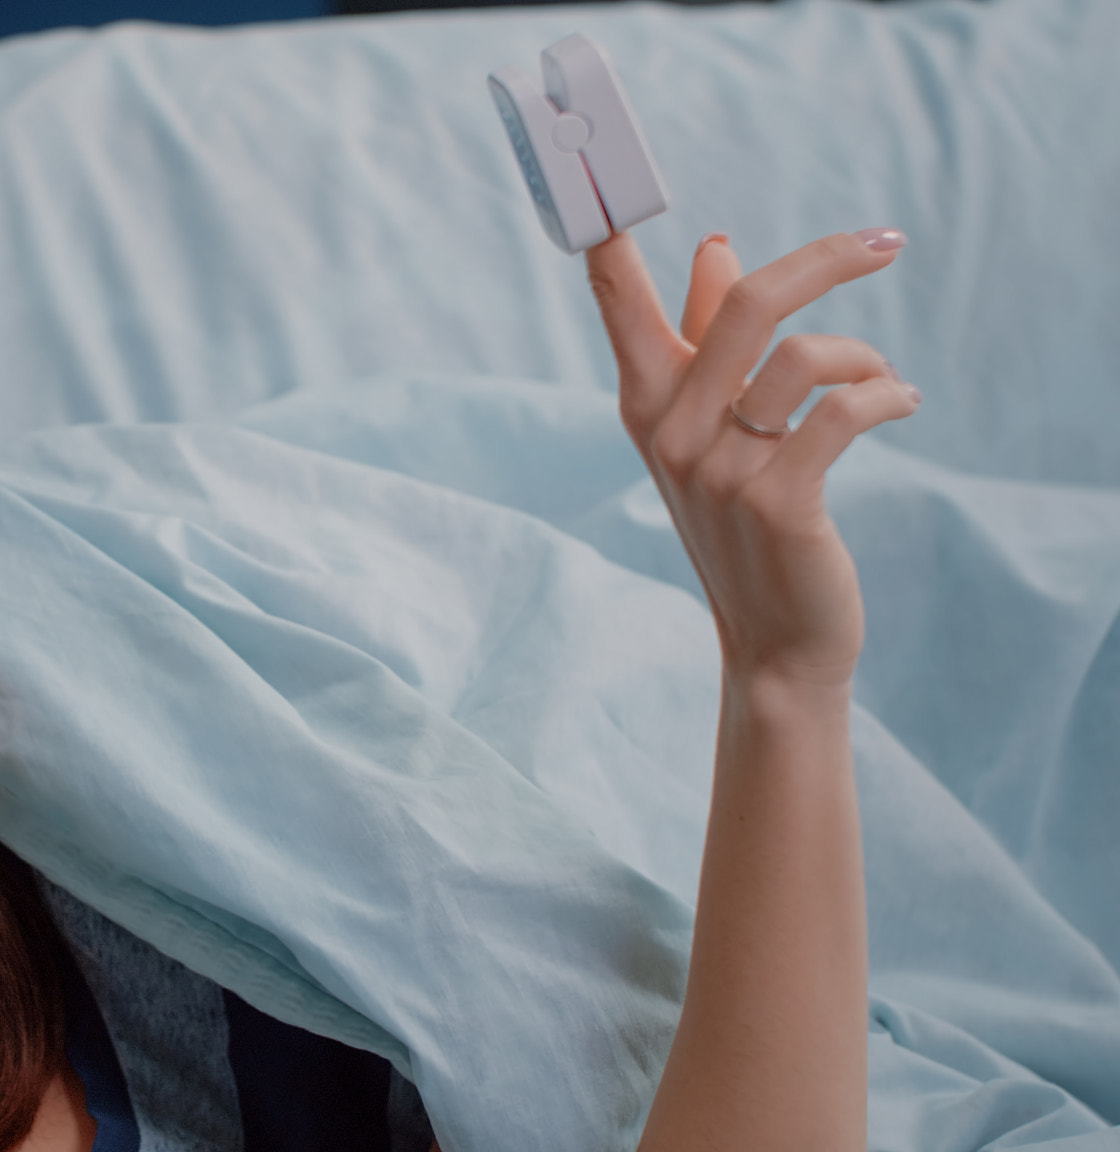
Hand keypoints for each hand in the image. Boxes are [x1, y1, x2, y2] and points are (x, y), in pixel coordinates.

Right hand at [585, 229, 919, 686]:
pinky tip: (901, 405)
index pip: (616, 295)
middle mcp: (670, 428)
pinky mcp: (778, 499)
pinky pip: (844, 412)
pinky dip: (887, 398)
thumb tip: (717, 246)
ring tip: (886, 382)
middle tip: (885, 242)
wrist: (773, 638)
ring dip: (865, 360)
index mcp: (644, 400)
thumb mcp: (711, 432)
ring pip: (802, 357)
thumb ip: (704, 338)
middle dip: (824, 261)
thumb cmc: (744, 526)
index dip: (611, 236)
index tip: (605, 179)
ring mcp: (719, 467)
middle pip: (743, 302)